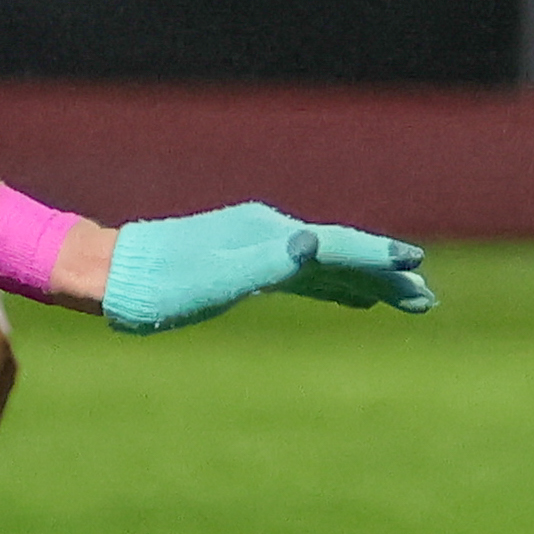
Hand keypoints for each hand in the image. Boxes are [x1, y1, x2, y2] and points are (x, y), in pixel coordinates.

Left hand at [97, 204, 434, 331]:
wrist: (107, 275)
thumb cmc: (156, 285)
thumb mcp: (211, 280)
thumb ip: (264, 264)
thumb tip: (312, 244)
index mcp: (268, 236)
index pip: (337, 247)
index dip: (378, 260)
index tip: (416, 270)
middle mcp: (269, 234)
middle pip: (342, 254)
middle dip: (385, 275)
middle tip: (426, 299)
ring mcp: (258, 247)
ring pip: (328, 265)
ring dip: (367, 282)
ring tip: (405, 299)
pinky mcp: (245, 263)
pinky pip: (305, 275)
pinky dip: (336, 285)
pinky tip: (349, 297)